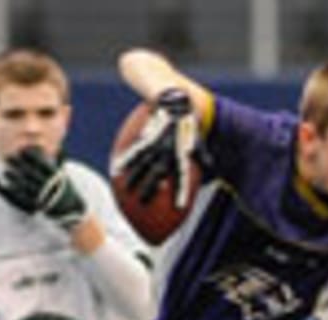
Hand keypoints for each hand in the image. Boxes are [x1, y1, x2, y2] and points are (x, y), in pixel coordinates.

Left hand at [5, 146, 87, 229]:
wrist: (70, 209)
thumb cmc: (65, 189)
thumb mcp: (65, 174)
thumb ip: (61, 160)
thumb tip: (59, 146)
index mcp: (57, 177)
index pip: (43, 164)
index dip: (32, 157)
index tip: (22, 150)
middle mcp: (50, 186)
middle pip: (32, 174)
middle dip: (19, 165)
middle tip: (8, 158)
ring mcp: (44, 196)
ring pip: (26, 185)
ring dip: (15, 178)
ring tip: (6, 172)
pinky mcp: (38, 205)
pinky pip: (24, 198)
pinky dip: (15, 192)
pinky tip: (7, 186)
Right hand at [111, 88, 196, 208]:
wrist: (175, 103)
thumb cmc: (188, 124)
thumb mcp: (198, 140)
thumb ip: (203, 156)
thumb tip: (211, 168)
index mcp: (180, 154)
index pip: (182, 177)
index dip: (181, 192)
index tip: (179, 207)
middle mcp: (166, 151)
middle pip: (157, 174)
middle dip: (150, 189)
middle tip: (143, 203)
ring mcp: (154, 144)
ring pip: (143, 164)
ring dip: (135, 178)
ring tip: (127, 190)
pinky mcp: (145, 137)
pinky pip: (134, 152)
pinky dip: (125, 161)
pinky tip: (116, 169)